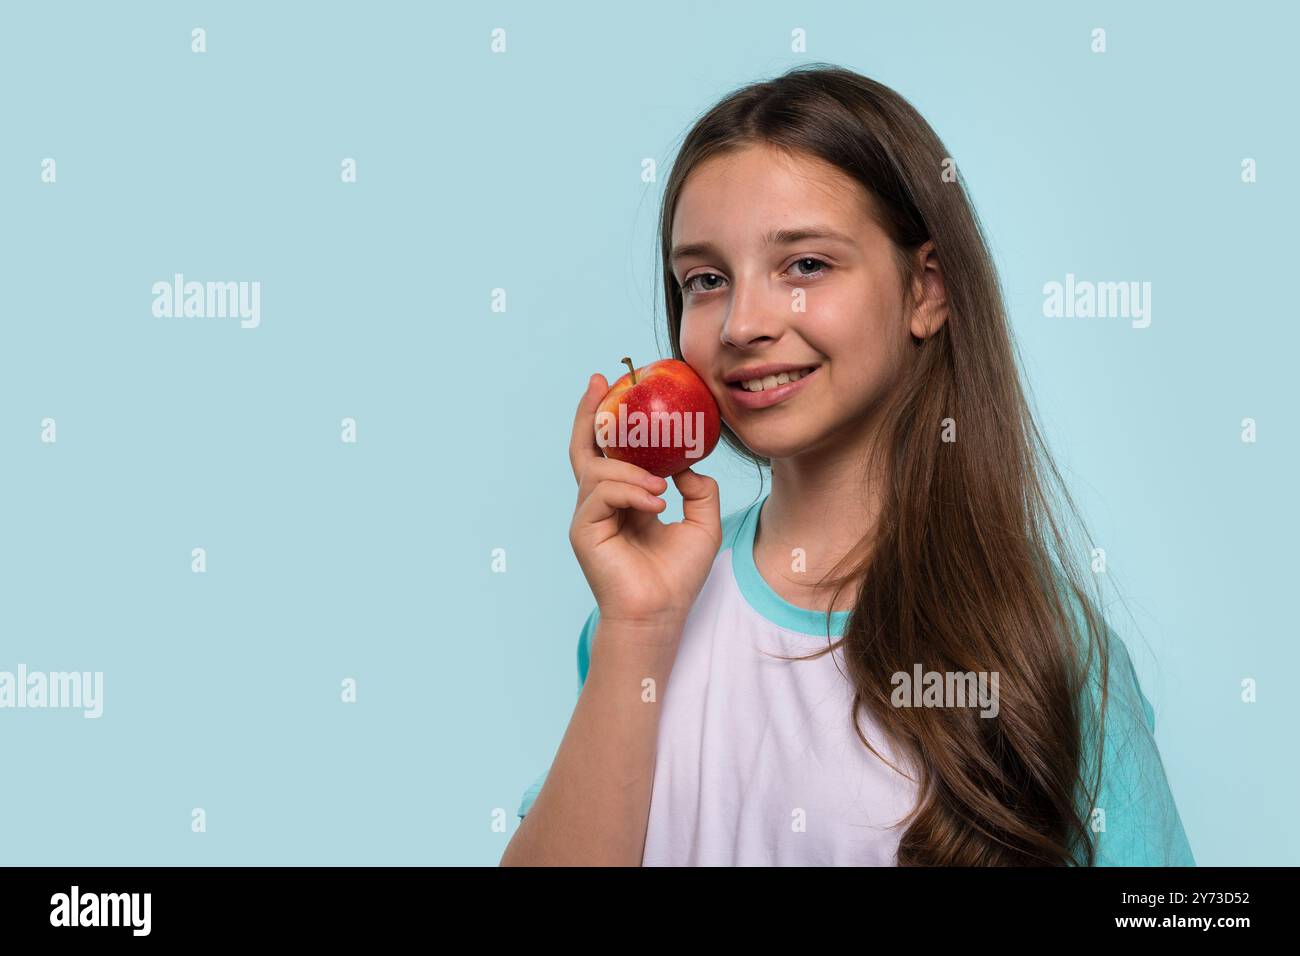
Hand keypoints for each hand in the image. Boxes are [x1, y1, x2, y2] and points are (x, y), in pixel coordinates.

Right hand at [567, 373, 721, 639]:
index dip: (610, 419)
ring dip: (633, 472)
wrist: (661, 615)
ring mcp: (588, 517)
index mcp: (624, 501)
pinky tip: (656, 505)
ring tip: (661, 489)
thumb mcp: (703, 523)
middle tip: (600, 382)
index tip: (614, 386)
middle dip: (591, 413)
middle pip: (586, 449)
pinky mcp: (583, 531)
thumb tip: (688, 464)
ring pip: (599, 470)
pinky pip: (602, 494)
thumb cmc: (678, 576)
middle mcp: (601, 505)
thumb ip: (699, 489)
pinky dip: (630, 492)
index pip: (611, 452)